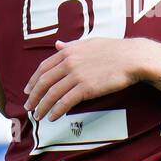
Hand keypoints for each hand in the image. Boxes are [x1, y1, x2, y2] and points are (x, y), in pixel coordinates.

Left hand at [24, 38, 146, 121]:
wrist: (132, 58)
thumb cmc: (114, 50)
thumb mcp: (89, 42)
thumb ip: (71, 45)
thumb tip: (57, 44)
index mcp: (68, 51)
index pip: (43, 68)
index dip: (33, 81)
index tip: (28, 90)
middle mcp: (69, 63)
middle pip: (44, 82)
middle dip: (34, 96)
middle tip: (28, 107)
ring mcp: (77, 76)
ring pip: (52, 94)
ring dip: (42, 107)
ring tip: (38, 116)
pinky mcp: (86, 88)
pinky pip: (66, 102)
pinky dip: (56, 111)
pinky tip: (53, 117)